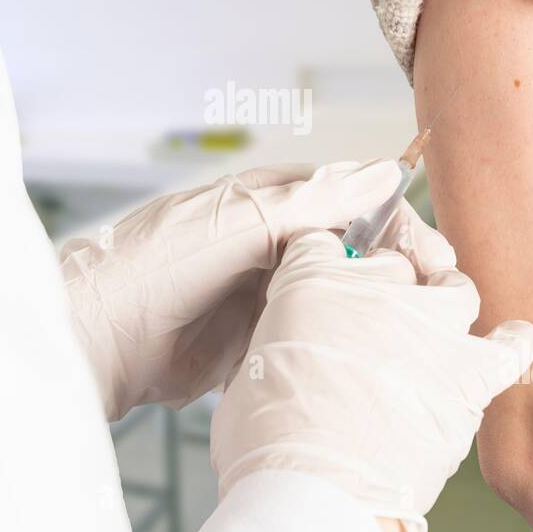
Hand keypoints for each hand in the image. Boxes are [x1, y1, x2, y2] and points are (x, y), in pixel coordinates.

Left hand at [61, 159, 437, 420]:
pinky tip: (366, 361)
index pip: (352, 202)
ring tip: (411, 338)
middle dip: (392, 274)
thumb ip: (314, 201)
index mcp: (270, 203)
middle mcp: (272, 245)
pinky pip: (310, 337)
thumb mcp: (243, 221)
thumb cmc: (159, 263)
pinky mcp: (256, 341)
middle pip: (351, 253)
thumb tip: (384, 170)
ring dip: (368, 314)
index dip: (397, 225)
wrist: (100, 338)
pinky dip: (336, 345)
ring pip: (335, 297)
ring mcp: (264, 295)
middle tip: (432, 302)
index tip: (432, 255)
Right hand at [210, 228, 532, 531]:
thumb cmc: (270, 439)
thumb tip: (297, 344)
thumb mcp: (249, 364)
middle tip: (371, 328)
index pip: (329, 243)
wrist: (314, 490)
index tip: (328, 285)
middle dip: (384, 289)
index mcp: (315, 276)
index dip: (329, 265)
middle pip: (394, 261)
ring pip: (453, 289)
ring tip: (430, 333)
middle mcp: (378, 287)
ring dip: (443, 304)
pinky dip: (509, 344)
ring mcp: (429, 326)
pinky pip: (506, 346)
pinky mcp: (468, 374)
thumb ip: (282, 333)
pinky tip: (508, 343)